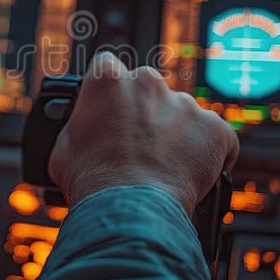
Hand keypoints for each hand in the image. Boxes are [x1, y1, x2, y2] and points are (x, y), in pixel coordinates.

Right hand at [48, 52, 239, 213]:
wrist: (131, 210)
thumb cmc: (92, 181)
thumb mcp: (63, 148)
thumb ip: (78, 127)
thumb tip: (81, 131)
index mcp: (108, 80)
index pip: (108, 69)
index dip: (111, 93)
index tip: (111, 111)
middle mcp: (148, 82)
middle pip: (148, 89)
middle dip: (145, 112)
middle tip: (138, 145)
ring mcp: (185, 104)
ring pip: (182, 114)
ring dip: (176, 134)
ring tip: (164, 168)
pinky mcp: (215, 129)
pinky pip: (216, 138)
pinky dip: (208, 153)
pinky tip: (194, 175)